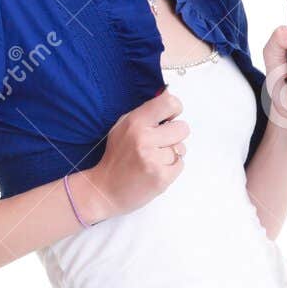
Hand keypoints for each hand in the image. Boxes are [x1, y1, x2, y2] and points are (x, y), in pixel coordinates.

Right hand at [75, 88, 188, 219]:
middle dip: (174, 136)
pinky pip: (180, 164)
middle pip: (182, 128)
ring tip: (153, 160)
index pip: (170, 103)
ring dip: (170, 154)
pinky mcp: (161, 177)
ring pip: (181, 148)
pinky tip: (155, 170)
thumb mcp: (123, 127)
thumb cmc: (116, 157)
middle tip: (159, 144)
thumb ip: (146, 113)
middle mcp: (144, 138)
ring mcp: (153, 159)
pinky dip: (171, 168)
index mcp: (134, 122)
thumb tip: (169, 96)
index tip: (169, 118)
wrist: (104, 191)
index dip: (174, 110)